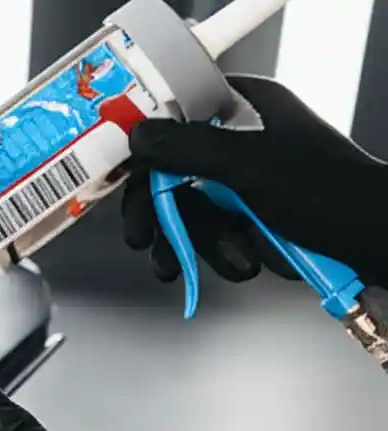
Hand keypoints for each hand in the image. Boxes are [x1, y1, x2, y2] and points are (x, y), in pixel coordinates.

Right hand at [123, 75, 387, 285]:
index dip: (145, 143)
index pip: (175, 113)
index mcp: (246, 109)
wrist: (379, 245)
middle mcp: (242, 141)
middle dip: (165, 213)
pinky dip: (218, 255)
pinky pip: (212, 233)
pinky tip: (236, 266)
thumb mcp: (250, 167)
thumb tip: (138, 136)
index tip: (123, 174)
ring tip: (222, 263)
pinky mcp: (252, 217)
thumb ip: (187, 148)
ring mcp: (246, 181)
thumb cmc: (332, 195)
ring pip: (191, 210)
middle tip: (145, 237)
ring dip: (201, 243)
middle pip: (173, 171)